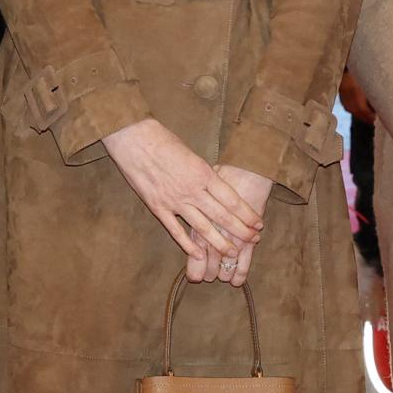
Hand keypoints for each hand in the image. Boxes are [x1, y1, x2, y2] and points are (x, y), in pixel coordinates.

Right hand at [107, 118, 263, 269]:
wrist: (133, 138)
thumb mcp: (191, 153)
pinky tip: (199, 254)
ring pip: (202, 228)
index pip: (232, 199)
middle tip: (254, 240)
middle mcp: (192, 190)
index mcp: (203, 173)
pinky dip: (188, 245)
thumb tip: (215, 185)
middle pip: (222, 216)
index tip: (258, 223)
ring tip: (232, 254)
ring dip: (219, 243)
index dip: (247, 214)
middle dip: (240, 231)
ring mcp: (174, 201)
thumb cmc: (162, 140)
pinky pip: (176, 230)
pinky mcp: (157, 207)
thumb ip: (203, 173)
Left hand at [204, 165, 273, 287]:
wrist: (251, 167)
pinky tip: (236, 281)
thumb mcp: (203, 181)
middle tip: (207, 278)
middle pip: (207, 254)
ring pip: (224, 258)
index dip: (194, 262)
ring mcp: (231, 232)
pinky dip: (241, 269)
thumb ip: (196, 200)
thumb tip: (185, 201)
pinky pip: (245, 257)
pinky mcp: (249, 233)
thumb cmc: (227, 171)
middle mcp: (212, 226)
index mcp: (197, 213)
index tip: (194, 274)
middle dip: (207, 270)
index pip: (192, 243)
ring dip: (223, 270)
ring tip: (222, 279)